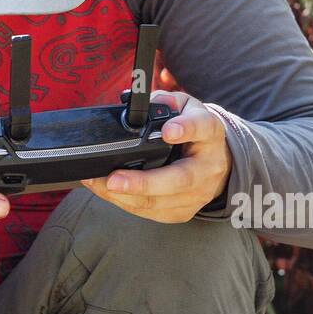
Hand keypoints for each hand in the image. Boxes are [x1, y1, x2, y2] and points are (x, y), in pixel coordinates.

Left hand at [81, 90, 232, 222]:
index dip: (186, 129)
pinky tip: (107, 192)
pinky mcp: (183, 211)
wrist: (213, 161)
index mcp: (209, 133)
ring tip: (99, 184)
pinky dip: (126, 203)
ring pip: (161, 202)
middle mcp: (208, 166)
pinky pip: (153, 212)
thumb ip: (165, 101)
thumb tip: (142, 105)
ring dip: (126, 196)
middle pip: (179, 179)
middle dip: (144, 182)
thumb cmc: (193, 131)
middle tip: (114, 179)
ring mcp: (198, 194)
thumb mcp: (185, 107)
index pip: (202, 128)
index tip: (168, 130)